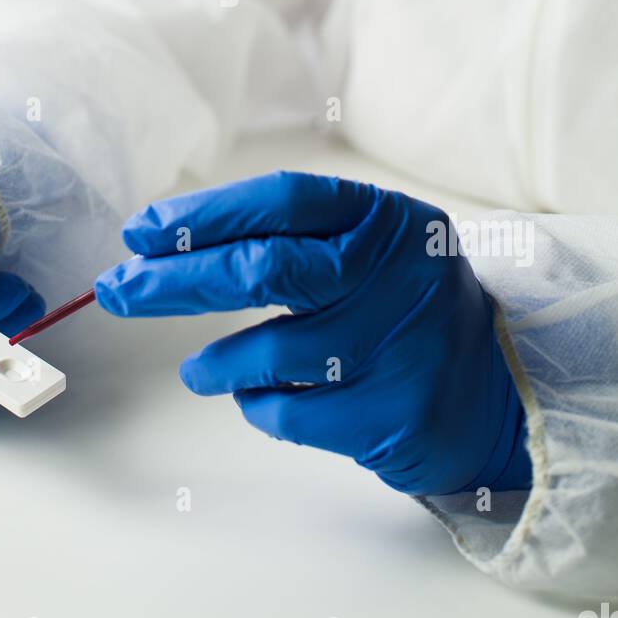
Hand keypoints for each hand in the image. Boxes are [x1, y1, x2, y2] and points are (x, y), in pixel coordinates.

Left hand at [95, 171, 531, 496]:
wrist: (498, 392)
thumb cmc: (405, 308)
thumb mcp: (374, 248)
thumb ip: (294, 237)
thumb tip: (169, 246)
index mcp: (388, 220)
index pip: (283, 200)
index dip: (205, 214)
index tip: (142, 233)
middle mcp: (397, 275)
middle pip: (264, 268)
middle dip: (175, 280)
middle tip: (118, 289)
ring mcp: (398, 347)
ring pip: (269, 350)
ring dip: (215, 364)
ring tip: (198, 370)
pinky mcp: (390, 416)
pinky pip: (288, 411)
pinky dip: (257, 403)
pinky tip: (262, 397)